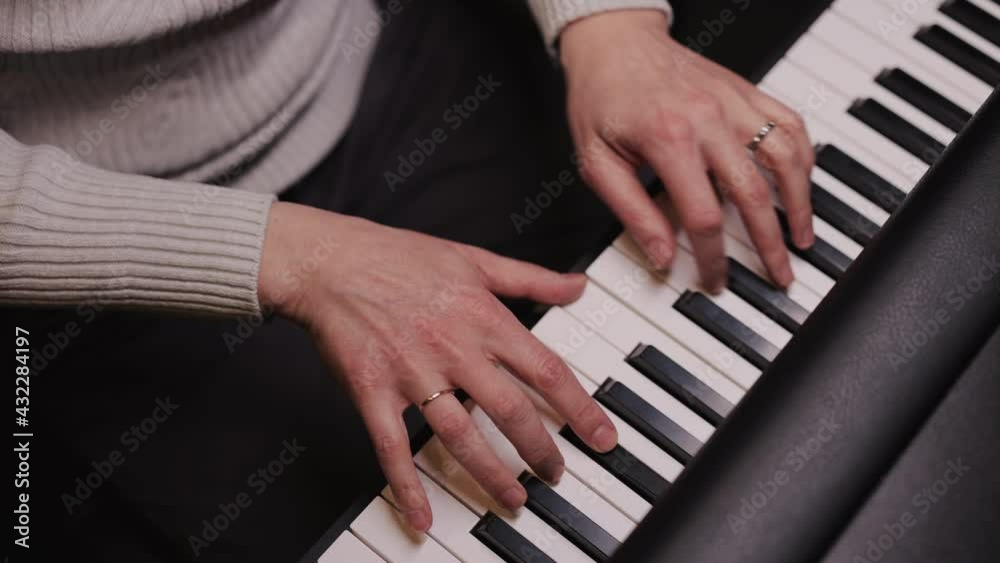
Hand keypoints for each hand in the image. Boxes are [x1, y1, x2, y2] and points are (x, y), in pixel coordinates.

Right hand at [258, 202, 617, 530]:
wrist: (331, 261)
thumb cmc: (399, 256)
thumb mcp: (474, 259)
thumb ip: (531, 278)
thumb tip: (577, 285)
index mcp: (483, 318)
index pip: (546, 370)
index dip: (580, 408)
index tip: (602, 437)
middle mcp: (454, 349)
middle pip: (511, 411)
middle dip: (540, 451)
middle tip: (557, 476)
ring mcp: (413, 373)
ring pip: (461, 436)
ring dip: (490, 475)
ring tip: (513, 501)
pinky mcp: (373, 391)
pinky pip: (393, 448)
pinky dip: (407, 486)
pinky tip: (421, 517)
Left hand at [560, 10, 814, 289]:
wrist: (614, 43)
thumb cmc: (602, 98)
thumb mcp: (596, 162)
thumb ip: (632, 212)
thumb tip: (663, 256)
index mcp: (669, 139)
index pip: (704, 216)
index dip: (714, 256)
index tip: (715, 278)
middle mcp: (709, 119)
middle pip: (753, 194)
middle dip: (770, 244)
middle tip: (779, 275)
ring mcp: (733, 102)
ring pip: (785, 157)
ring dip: (800, 203)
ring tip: (802, 237)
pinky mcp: (746, 92)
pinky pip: (789, 124)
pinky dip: (803, 158)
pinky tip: (801, 185)